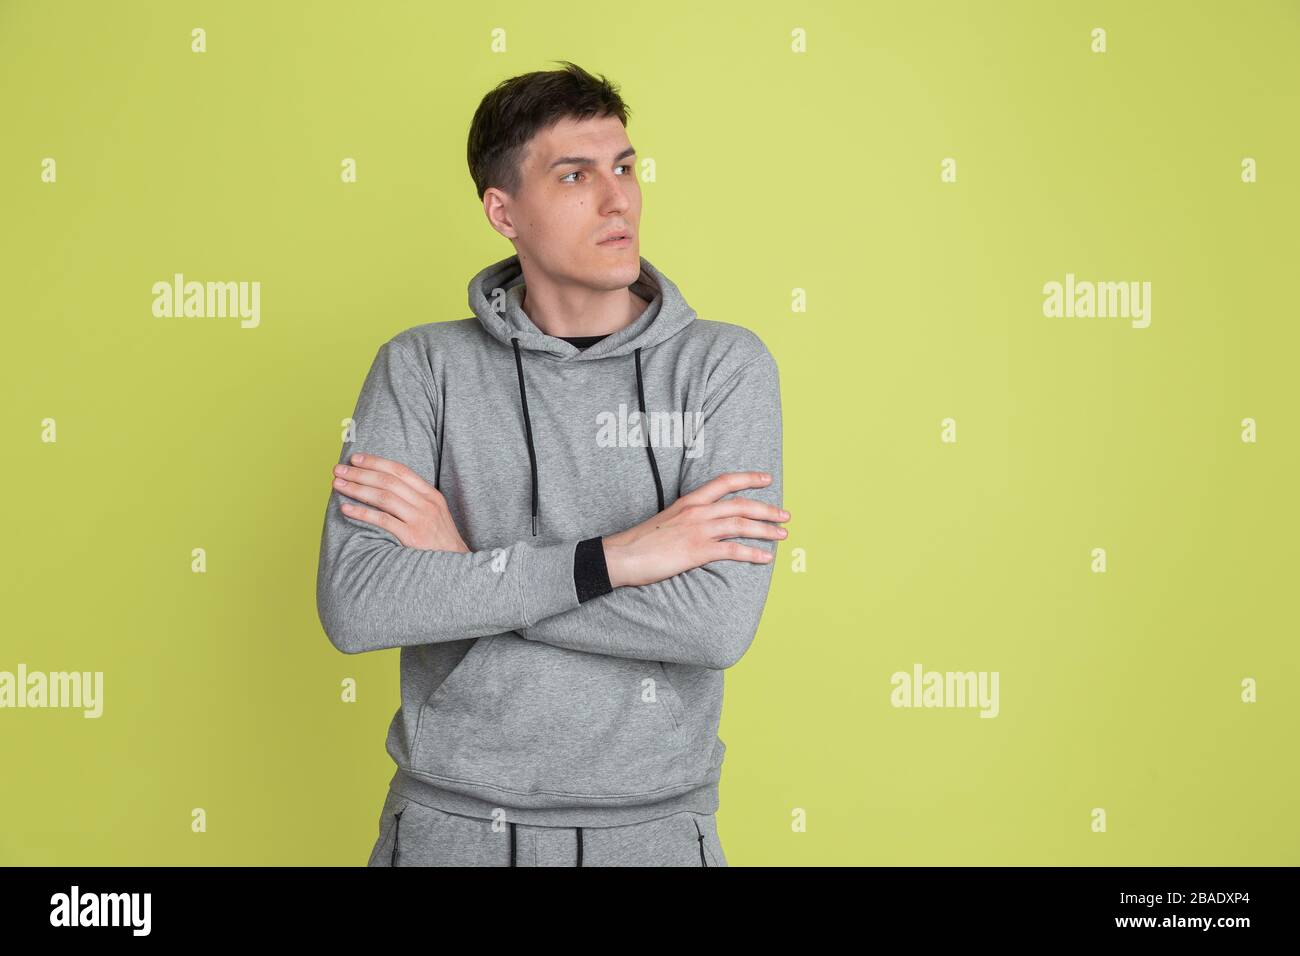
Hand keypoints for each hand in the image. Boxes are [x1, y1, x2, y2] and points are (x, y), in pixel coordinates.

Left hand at [331, 453, 469, 551]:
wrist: (457, 565)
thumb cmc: (440, 541)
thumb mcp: (435, 514)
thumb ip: (415, 500)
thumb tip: (386, 488)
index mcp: (431, 495)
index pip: (400, 471)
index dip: (376, 462)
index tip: (356, 458)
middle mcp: (426, 504)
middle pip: (388, 481)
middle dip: (360, 473)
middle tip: (339, 469)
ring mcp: (420, 520)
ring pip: (384, 497)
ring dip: (357, 489)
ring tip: (338, 485)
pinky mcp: (412, 537)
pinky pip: (382, 520)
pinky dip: (362, 513)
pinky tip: (346, 508)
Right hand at [601, 471, 788, 588]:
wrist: (621, 555)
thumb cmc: (641, 541)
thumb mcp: (667, 520)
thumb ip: (688, 518)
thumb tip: (704, 525)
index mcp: (690, 501)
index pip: (724, 482)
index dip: (749, 478)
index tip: (767, 479)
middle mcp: (697, 512)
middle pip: (741, 504)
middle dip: (767, 509)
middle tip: (785, 515)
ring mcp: (698, 531)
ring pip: (741, 525)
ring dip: (766, 530)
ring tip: (782, 535)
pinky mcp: (697, 551)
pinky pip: (732, 551)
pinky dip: (753, 554)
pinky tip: (765, 558)